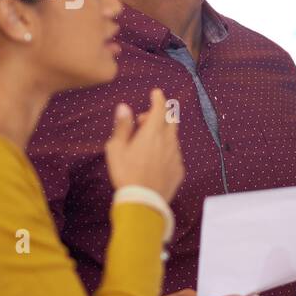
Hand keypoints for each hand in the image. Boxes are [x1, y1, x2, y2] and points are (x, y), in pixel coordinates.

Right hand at [105, 87, 184, 202]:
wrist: (143, 202)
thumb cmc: (125, 173)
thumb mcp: (116, 148)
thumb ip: (122, 126)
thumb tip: (124, 107)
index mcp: (153, 133)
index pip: (160, 108)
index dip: (159, 98)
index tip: (156, 93)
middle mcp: (168, 141)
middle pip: (171, 121)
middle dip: (160, 115)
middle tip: (144, 121)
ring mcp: (176, 156)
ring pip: (173, 138)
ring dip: (162, 134)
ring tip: (146, 143)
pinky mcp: (179, 170)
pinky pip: (174, 154)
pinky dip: (166, 150)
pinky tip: (155, 160)